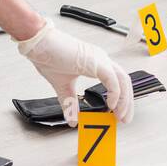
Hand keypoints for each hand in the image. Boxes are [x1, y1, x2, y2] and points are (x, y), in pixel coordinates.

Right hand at [15, 20, 134, 126]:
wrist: (40, 44)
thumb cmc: (49, 56)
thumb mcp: (62, 86)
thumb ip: (70, 103)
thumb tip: (73, 121)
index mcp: (96, 63)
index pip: (116, 81)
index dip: (120, 99)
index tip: (117, 114)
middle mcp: (101, 59)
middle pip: (124, 81)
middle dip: (127, 102)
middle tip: (124, 119)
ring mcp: (100, 59)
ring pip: (122, 80)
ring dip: (124, 100)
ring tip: (120, 115)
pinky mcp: (96, 62)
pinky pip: (113, 79)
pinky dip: (115, 93)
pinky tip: (110, 105)